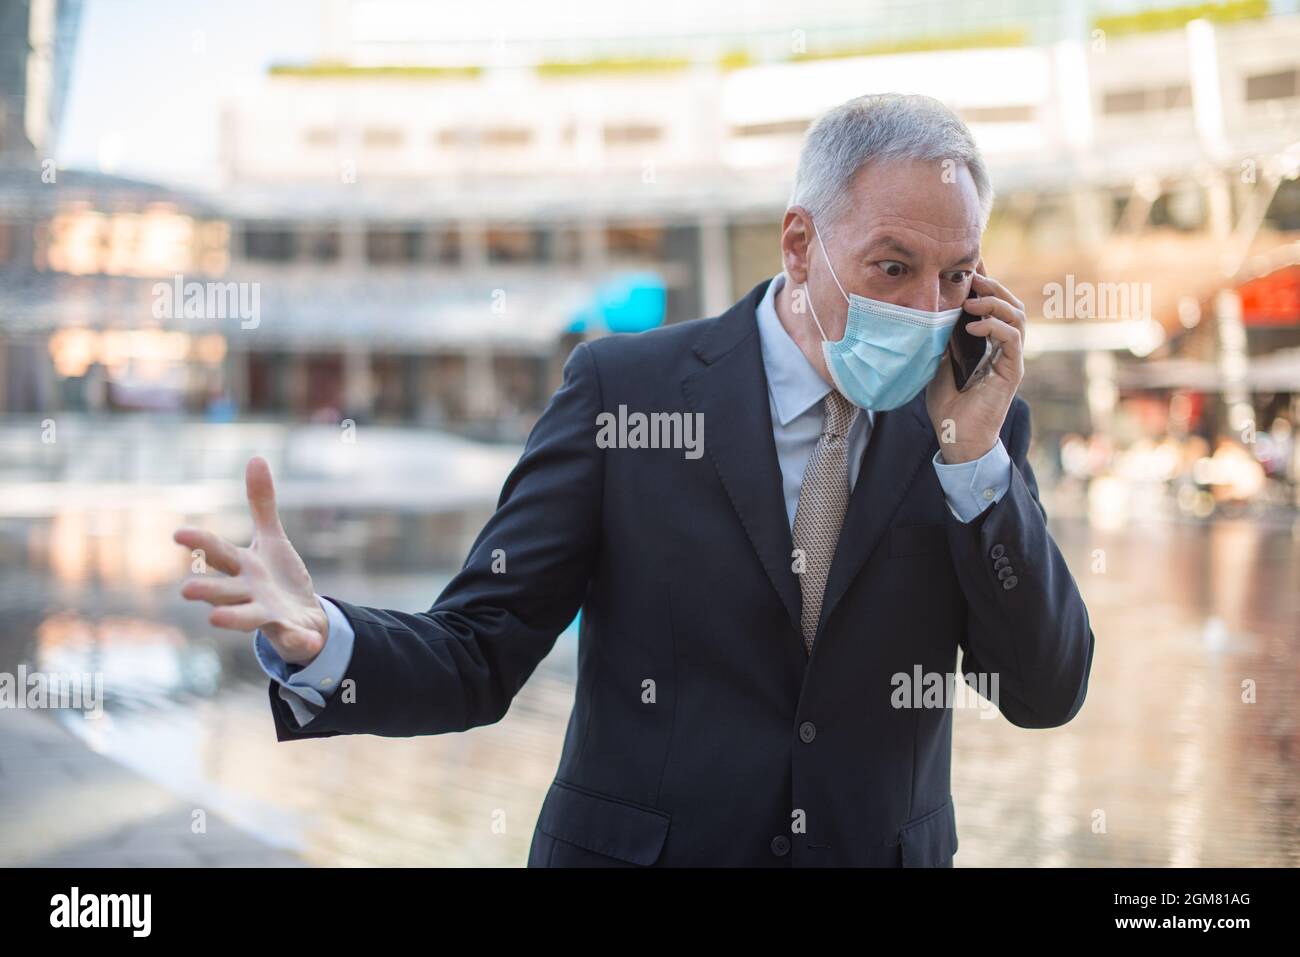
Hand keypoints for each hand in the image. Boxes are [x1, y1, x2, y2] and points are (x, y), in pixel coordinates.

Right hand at [173, 456, 327, 664]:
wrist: (301, 618)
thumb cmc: (276, 577)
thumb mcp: (271, 539)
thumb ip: (261, 504)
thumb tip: (256, 458)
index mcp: (243, 568)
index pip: (219, 553)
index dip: (201, 543)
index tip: (178, 533)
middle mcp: (248, 593)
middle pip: (225, 589)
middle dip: (207, 589)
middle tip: (187, 589)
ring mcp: (268, 616)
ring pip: (248, 618)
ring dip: (234, 618)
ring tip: (215, 619)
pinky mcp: (291, 634)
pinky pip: (295, 639)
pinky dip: (301, 642)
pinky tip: (309, 642)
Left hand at [925, 263, 1025, 462]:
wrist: (956, 436)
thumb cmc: (947, 404)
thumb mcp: (938, 361)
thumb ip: (941, 337)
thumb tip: (932, 309)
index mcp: (988, 342)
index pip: (993, 304)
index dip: (985, 283)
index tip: (969, 266)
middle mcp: (1004, 347)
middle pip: (1010, 304)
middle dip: (993, 286)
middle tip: (972, 277)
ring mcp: (1011, 359)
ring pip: (1017, 316)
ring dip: (995, 303)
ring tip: (972, 301)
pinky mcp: (1012, 371)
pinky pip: (1013, 339)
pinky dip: (995, 327)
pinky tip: (973, 326)